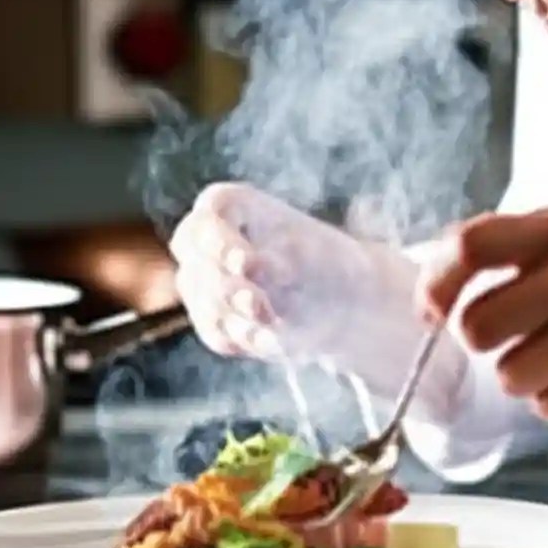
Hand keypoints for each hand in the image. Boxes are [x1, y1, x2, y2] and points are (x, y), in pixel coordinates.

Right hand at [170, 183, 460, 409]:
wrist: (353, 307)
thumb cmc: (345, 268)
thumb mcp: (325, 255)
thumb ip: (289, 257)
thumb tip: (262, 267)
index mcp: (243, 208)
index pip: (212, 210)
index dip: (220, 235)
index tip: (250, 261)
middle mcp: (221, 242)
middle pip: (193, 253)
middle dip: (223, 279)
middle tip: (259, 303)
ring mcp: (216, 282)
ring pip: (200, 294)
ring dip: (229, 310)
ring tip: (268, 322)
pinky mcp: (222, 322)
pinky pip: (215, 330)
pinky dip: (235, 336)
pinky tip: (263, 339)